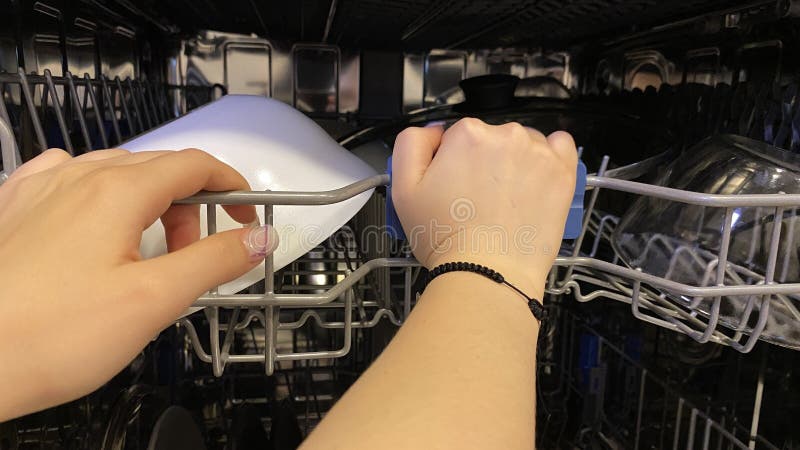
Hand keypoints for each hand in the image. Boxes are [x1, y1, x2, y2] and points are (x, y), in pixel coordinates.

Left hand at [0, 148, 277, 419]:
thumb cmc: (47, 336)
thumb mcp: (154, 300)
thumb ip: (214, 261)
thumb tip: (259, 238)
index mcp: (116, 192)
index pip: (194, 165)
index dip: (231, 187)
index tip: (246, 218)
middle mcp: (76, 177)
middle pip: (159, 170)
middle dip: (192, 209)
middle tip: (194, 258)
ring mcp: (41, 189)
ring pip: (116, 174)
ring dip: (149, 206)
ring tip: (146, 256)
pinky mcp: (15, 207)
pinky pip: (70, 180)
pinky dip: (101, 199)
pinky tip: (95, 229)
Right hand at [391, 118, 577, 296]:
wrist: (487, 273)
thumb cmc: (445, 237)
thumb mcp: (404, 189)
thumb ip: (411, 145)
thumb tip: (435, 131)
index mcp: (467, 135)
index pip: (458, 136)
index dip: (453, 162)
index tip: (454, 187)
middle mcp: (505, 135)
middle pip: (492, 139)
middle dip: (485, 162)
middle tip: (478, 200)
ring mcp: (538, 153)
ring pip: (524, 144)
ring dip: (516, 162)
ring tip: (507, 199)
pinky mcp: (562, 173)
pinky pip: (560, 146)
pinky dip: (550, 158)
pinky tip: (537, 180)